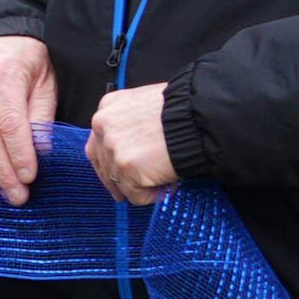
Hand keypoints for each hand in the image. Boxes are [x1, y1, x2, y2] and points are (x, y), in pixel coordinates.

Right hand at [0, 34, 58, 207]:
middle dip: (1, 170)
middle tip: (16, 195)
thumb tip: (40, 152)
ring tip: (4, 190)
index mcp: (3, 73)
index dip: (18, 154)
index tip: (29, 178)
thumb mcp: (46, 82)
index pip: (10, 123)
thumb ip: (42, 116)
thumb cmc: (29, 62)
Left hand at [84, 82, 178, 204]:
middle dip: (119, 180)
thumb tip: (132, 145)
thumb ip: (132, 122)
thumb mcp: (148, 103)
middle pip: (103, 165)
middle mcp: (103, 126)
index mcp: (109, 107)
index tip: (121, 171)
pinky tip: (169, 185)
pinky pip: (135, 195)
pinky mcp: (126, 168)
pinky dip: (153, 195)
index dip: (111, 160)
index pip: (98, 142)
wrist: (200, 115)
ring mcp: (112, 147)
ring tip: (164, 179)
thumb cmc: (184, 109)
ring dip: (142, 186)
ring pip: (119, 182)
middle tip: (137, 187)